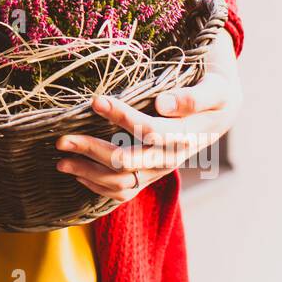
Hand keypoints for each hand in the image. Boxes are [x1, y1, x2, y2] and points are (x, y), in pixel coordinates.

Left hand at [53, 28, 241, 201]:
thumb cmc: (214, 94)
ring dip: (89, 174)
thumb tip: (163, 104)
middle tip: (61, 140)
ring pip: (121, 182)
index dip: (121, 116)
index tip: (95, 101)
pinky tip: (78, 175)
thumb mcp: (215, 90)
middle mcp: (169, 159)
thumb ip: (192, 97)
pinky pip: (123, 191)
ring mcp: (158, 170)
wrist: (221, 113)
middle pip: (126, 161)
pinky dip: (98, 188)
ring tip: (61, 162)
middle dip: (91, 150)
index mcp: (184, 136)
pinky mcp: (149, 175)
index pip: (148, 130)